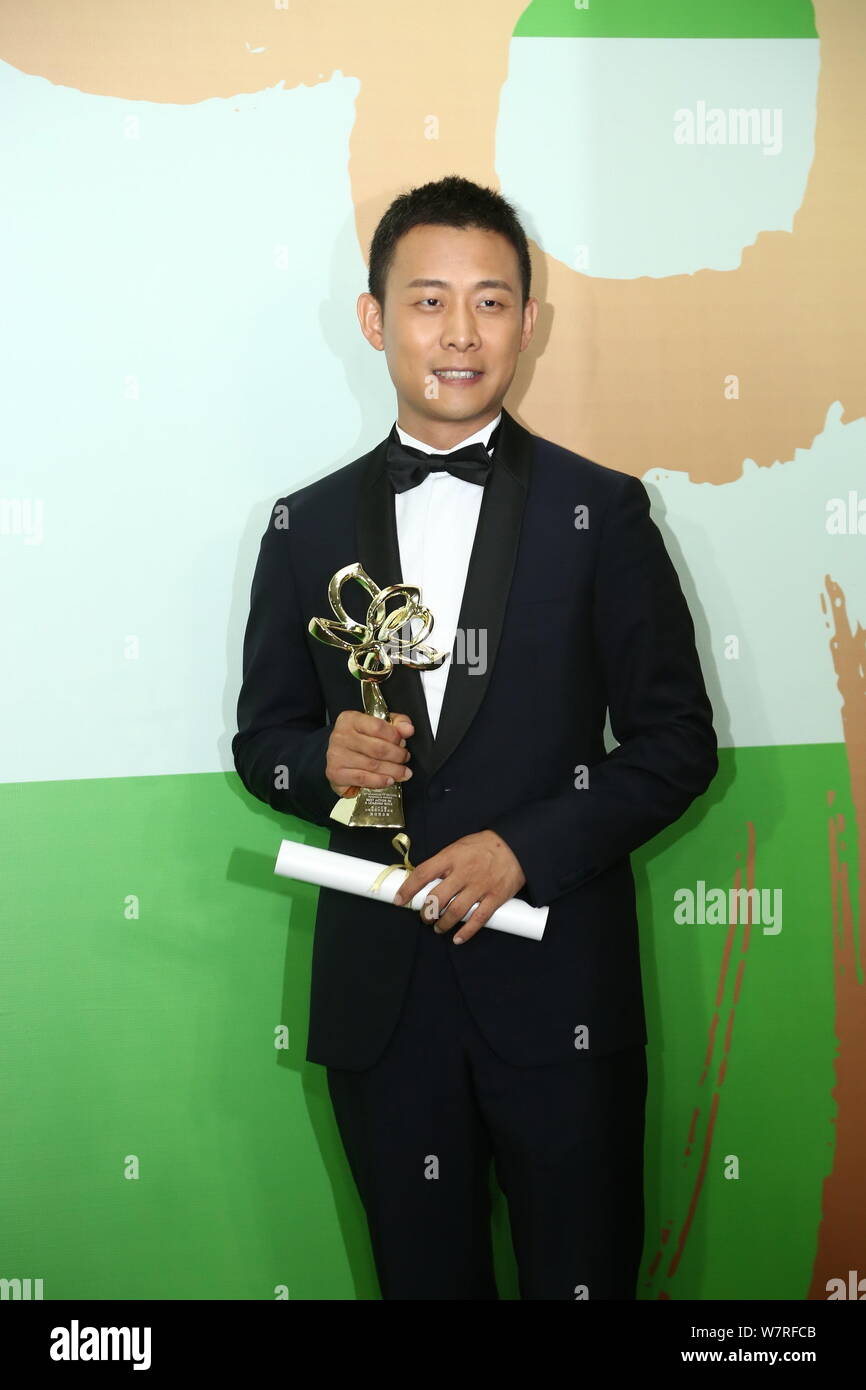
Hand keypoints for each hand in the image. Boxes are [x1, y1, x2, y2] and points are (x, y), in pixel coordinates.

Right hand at [326, 710, 413, 796]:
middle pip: (378, 748)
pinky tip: (389, 780)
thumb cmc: (360, 738)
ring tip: (402, 772)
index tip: (403, 742)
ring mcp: (337, 755)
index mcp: (351, 719)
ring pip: (373, 765)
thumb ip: (396, 723)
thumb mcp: (378, 724)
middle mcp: (341, 736)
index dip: (395, 736)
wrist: (339, 755)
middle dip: (397, 755)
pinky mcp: (336, 773)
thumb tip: (408, 729)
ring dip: (393, 771)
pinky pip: (363, 779)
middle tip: (405, 758)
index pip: (378, 726)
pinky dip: (380, 781)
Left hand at [392, 830, 525, 943]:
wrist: (516, 845)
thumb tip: (423, 879)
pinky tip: (457, 938)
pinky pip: (478, 919)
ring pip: (455, 912)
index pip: (423, 873)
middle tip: (423, 917)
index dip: (408, 889)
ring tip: (438, 927)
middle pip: (437, 898)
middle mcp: (464, 872)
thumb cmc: (484, 846)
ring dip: (442, 924)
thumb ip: (443, 863)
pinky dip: (466, 932)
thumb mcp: (459, 846)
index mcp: (452, 857)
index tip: (398, 899)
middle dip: (426, 912)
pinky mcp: (495, 898)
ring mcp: (480, 886)